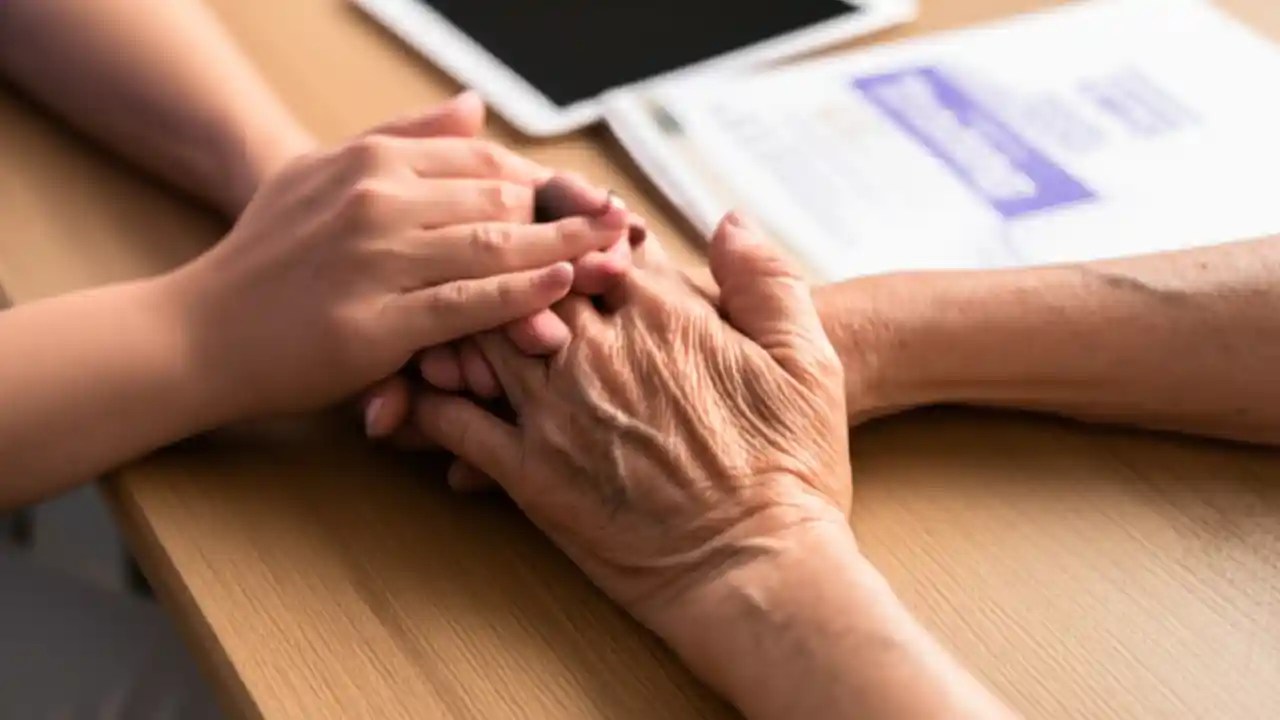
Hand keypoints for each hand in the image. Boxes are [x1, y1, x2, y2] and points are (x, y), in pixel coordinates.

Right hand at [170, 94, 628, 420]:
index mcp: (372, 161)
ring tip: (616, 252)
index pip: (485, 162)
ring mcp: (376, 259)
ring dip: (565, 248)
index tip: (595, 201)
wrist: (201, 331)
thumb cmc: (267, 255)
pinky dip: (520, 292)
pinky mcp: (376, 321)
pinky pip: (466, 302)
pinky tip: (561, 284)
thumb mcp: (323, 173)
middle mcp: (378, 200)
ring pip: (493, 245)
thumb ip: (402, 137)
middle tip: (625, 231)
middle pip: (500, 198)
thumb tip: (474, 105)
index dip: (548, 183)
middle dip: (569, 216)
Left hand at [414, 213, 851, 619]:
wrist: (758, 572)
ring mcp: (559, 415)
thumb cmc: (790, 470)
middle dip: (508, 262)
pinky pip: (460, 426)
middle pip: (527, 280)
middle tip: (484, 251)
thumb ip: (765, 279)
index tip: (555, 217)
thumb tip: (726, 220)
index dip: (572, 223)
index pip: (594, 241)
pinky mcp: (532, 477)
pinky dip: (433, 398)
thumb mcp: (808, 360)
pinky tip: (421, 385)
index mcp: (665, 317)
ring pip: (482, 339)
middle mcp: (601, 355)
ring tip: (441, 305)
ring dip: (460, 317)